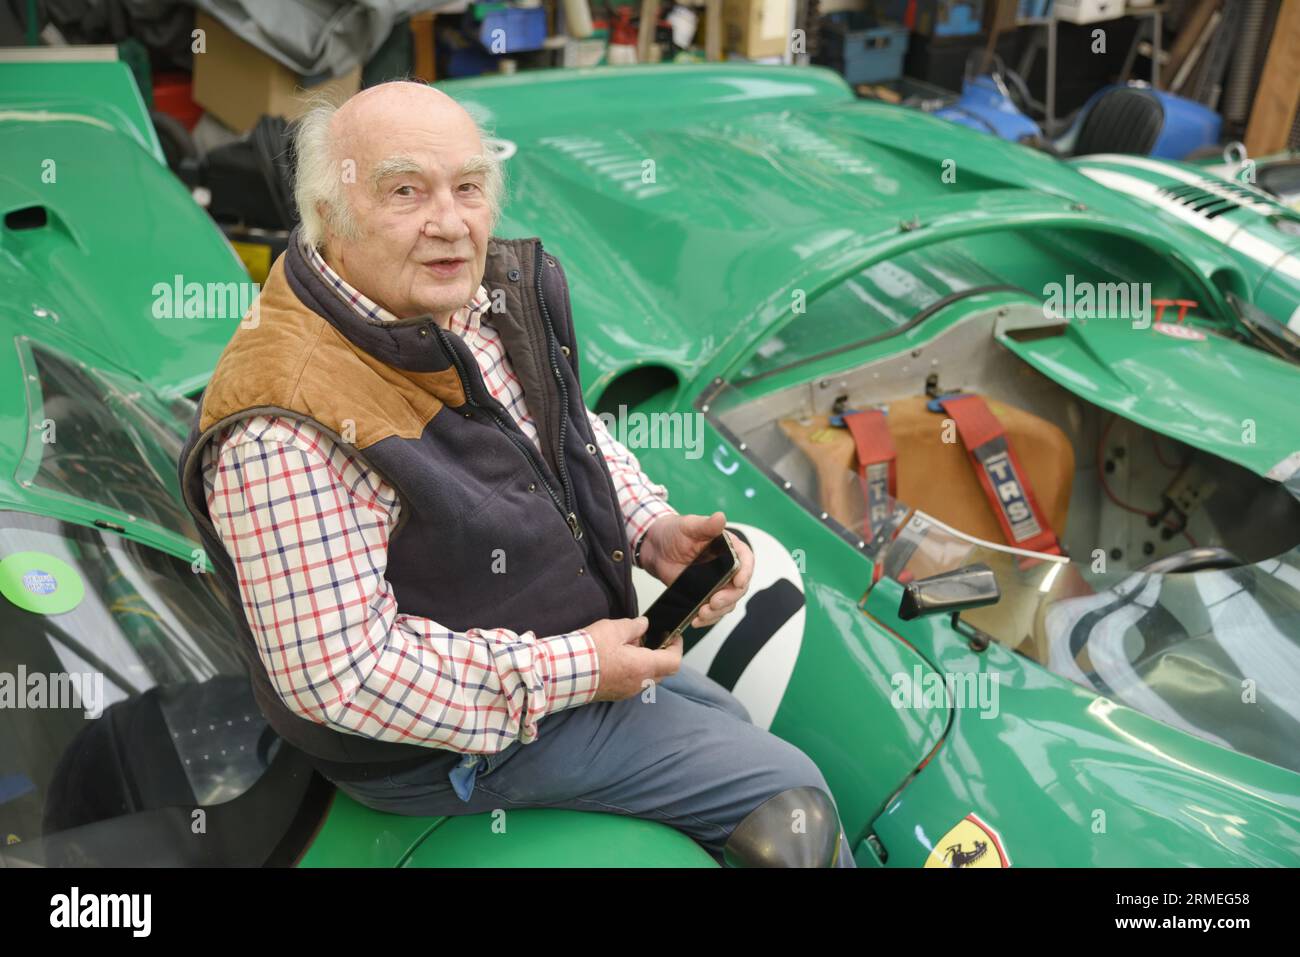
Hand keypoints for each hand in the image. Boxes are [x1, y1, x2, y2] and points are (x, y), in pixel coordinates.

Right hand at [584, 616, 681, 701]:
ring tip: (631, 645)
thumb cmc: (588, 652)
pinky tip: (620, 657)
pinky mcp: (616, 694)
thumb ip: (634, 626)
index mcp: (643, 667)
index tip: (674, 636)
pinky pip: (634, 683)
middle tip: (652, 637)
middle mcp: (639, 683)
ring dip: (647, 662)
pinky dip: (635, 670)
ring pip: (648, 678)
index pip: (674, 661)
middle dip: (662, 653)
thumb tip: (644, 625)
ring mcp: (627, 691)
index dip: (677, 647)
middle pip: (664, 671)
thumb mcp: (613, 629)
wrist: (563, 673)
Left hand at [638, 511, 753, 627]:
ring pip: (727, 603)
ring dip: (718, 612)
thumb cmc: (674, 531)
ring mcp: (717, 583)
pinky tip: (697, 619)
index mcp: (729, 548)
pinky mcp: (704, 595)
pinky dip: (707, 618)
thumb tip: (720, 518)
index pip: (746, 560)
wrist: (655, 547)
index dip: (746, 572)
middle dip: (729, 598)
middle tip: (714, 602)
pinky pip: (712, 611)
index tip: (738, 581)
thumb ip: (706, 525)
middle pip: (738, 587)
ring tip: (702, 613)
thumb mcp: (689, 525)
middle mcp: (727, 567)